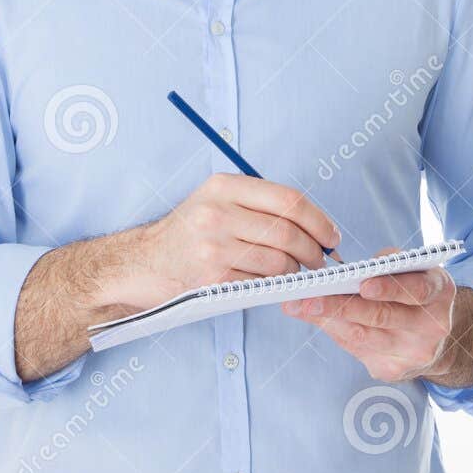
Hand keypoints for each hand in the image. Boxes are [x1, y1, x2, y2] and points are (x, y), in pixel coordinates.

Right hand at [103, 173, 340, 311]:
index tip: (331, 234)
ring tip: (297, 272)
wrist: (141, 264)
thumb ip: (257, 204)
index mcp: (224, 186)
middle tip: (321, 260)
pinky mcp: (212, 278)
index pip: (287, 199)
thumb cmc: (185, 235)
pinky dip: (276, 286)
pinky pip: (261, 283)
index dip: (318, 219)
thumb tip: (311, 222)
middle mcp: (218, 212)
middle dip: (314, 250)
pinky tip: (275, 284)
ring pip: (279, 260)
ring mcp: (214, 246)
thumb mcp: (214, 201)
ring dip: (297, 271)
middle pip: (287, 231)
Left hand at [282, 248, 456, 381]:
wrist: (438, 341)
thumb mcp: (413, 271)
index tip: (363, 284)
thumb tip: (346, 272)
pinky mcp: (393, 370)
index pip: (416, 290)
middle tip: (310, 298)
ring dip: (328, 320)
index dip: (390, 287)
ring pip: (364, 336)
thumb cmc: (415, 293)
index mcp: (439, 293)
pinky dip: (333, 331)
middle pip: (383, 317)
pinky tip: (315, 319)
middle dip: (343, 306)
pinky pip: (356, 349)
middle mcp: (431, 326)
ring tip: (301, 306)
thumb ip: (386, 265)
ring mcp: (413, 354)